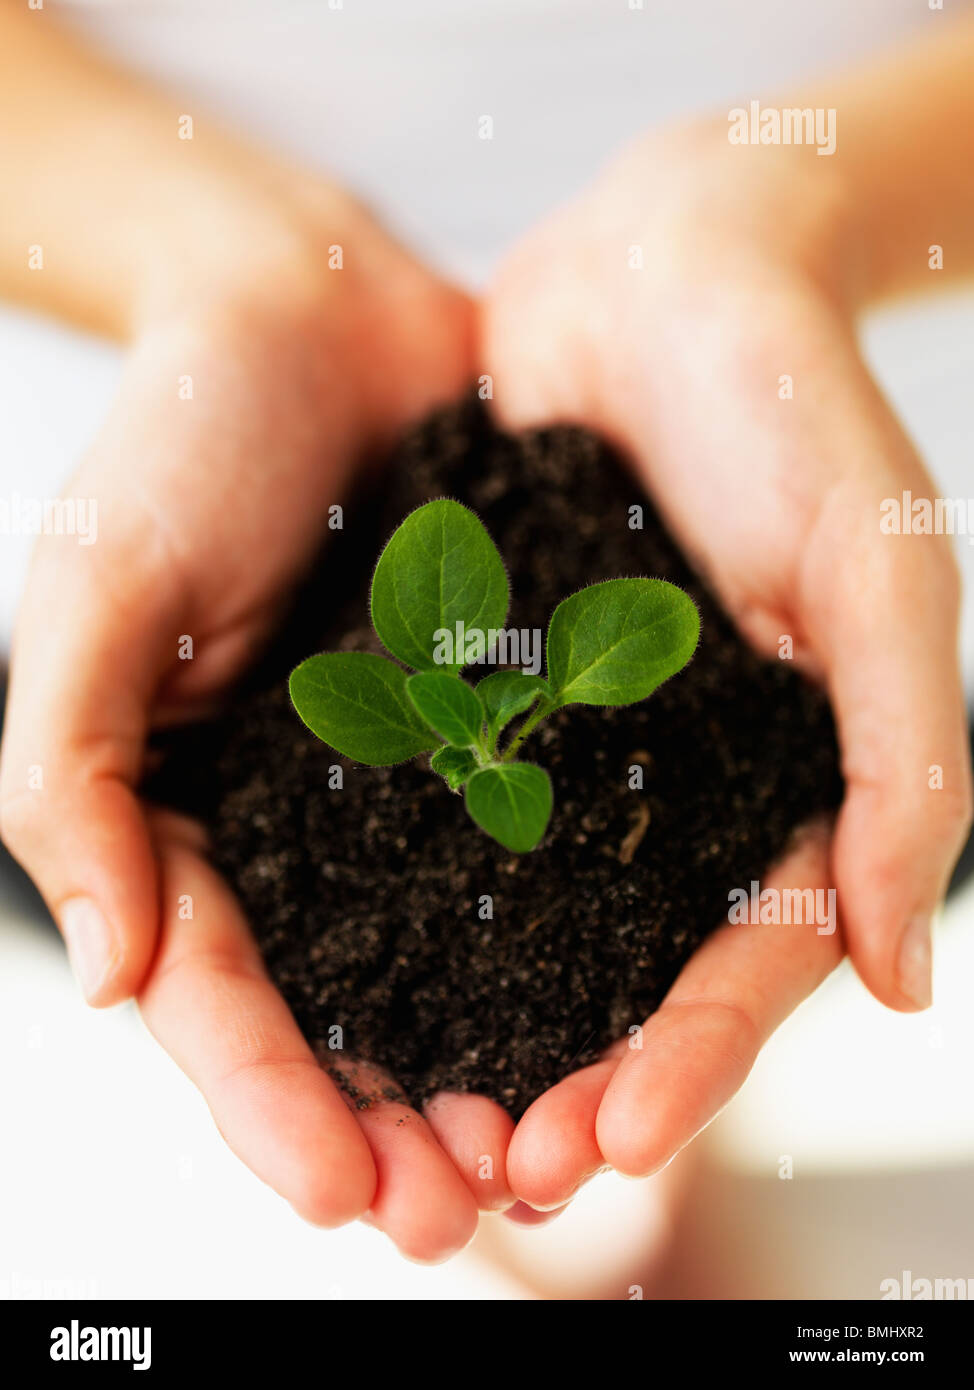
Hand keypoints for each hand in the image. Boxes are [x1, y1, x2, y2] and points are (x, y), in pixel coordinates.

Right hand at [0, 189, 515, 1258]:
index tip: (338, 1192)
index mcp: (182, 814)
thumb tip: (109, 972)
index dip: (266, 1102)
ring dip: (488, 1068)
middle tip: (463, 1212)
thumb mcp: (94, 594)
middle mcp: (297, 824)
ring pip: (444, 962)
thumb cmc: (180, 437)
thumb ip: (73, 776)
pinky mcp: (491, 724)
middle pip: (337, 1012)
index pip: (213, 991)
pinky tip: (614, 1009)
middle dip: (390, 1121)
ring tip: (546, 1157)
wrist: (313, 309)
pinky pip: (531, 849)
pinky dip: (566, 941)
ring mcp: (400, 783)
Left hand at [482, 121, 971, 1202]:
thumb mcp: (879, 580)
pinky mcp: (485, 677)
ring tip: (426, 1109)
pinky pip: (447, 796)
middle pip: (628, 967)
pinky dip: (405, 885)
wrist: (667, 268)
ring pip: (528, 912)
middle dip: (578, 1074)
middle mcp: (673, 783)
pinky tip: (352, 955)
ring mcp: (574, 739)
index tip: (622, 1134)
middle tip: (507, 1168)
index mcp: (784, 782)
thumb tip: (904, 971)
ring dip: (484, 1018)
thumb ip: (903, 766)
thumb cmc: (800, 410)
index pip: (750, 956)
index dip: (695, 1055)